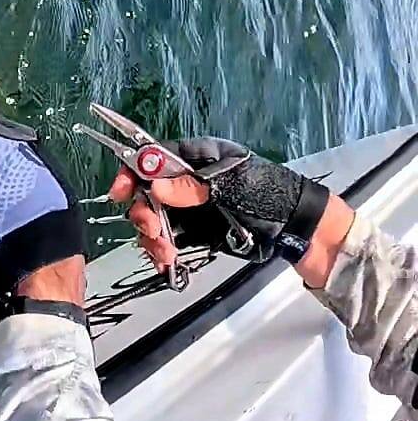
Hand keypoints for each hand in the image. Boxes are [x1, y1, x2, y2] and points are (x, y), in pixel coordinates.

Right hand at [106, 136, 353, 286]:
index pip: (152, 157)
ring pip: (152, 219)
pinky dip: (161, 253)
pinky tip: (166, 263)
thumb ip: (194, 186)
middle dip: (143, 213)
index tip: (121, 192)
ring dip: (151, 238)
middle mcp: (188, 181)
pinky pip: (167, 240)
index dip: (131, 171)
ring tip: (165, 255)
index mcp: (198, 158)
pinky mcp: (195, 232)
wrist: (300, 230)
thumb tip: (155, 187)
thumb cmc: (272, 195)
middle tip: (153, 232)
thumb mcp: (235, 185)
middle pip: (146, 192)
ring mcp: (190, 208)